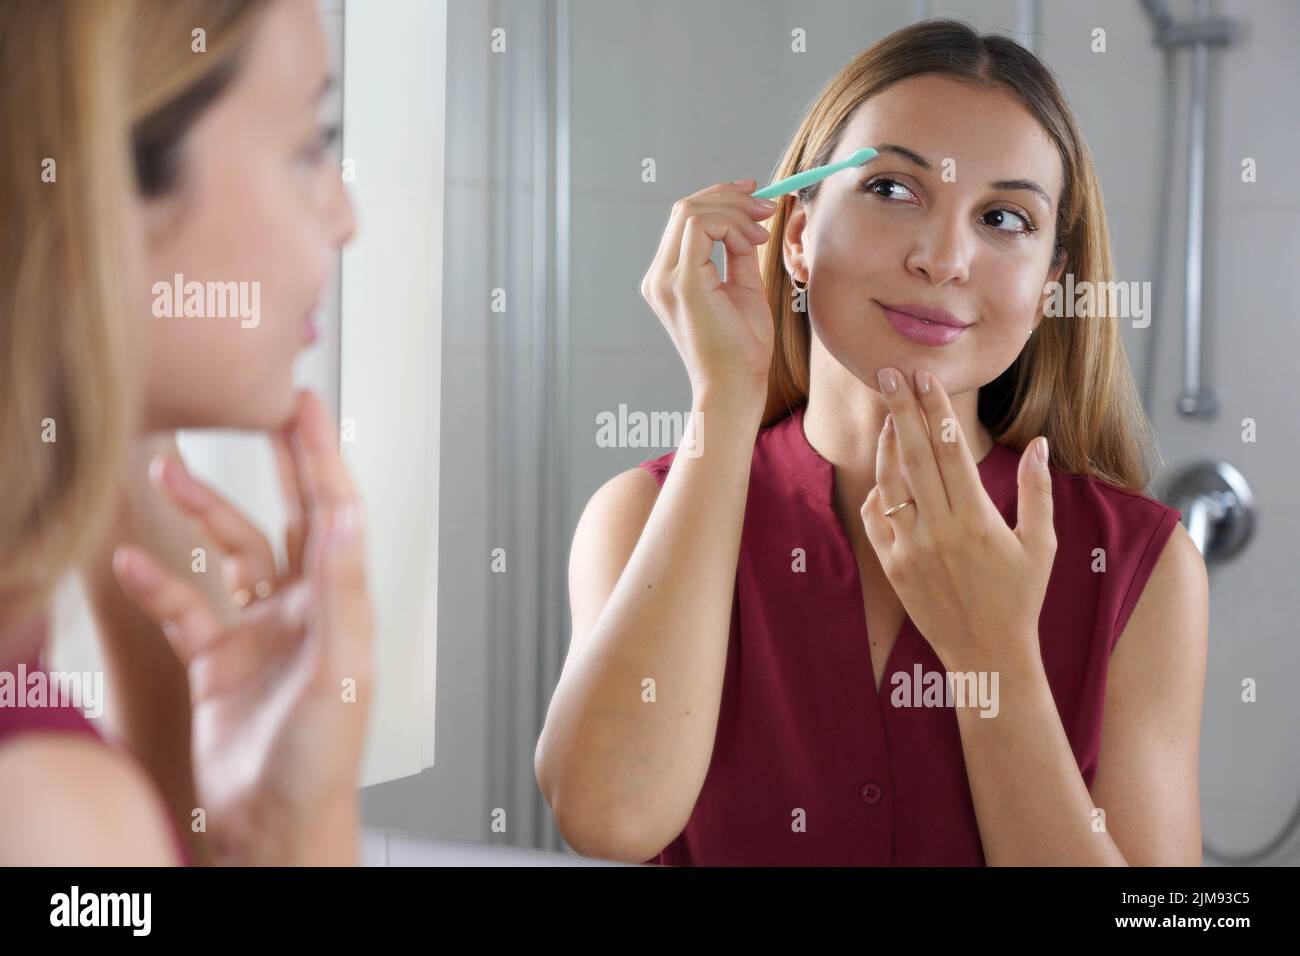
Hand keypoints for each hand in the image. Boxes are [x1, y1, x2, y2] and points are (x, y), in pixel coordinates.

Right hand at [111, 390, 373, 864]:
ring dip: (203, 512)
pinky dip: (158, 581)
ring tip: (166, 472)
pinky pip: (186, 605)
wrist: (276, 823)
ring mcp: (261, 629)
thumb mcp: (339, 670)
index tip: (305, 405)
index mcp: (341, 604)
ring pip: (233, 551)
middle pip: (291, 515)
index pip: (333, 512)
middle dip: (278, 462)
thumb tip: (348, 516)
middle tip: (259, 409)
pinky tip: (130, 559)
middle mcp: (305, 607)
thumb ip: (342, 592)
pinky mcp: (220, 658)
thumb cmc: (321, 758)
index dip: (319, 457)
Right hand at [640, 179, 776, 405]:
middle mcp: (659, 277)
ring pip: (691, 211)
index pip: (684, 219)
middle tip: (766, 206)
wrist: (736, 386)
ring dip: (734, 212)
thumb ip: (737, 254)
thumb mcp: (742, 288)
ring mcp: (666, 280)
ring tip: (762, 232)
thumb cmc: (741, 348)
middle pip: (684, 208)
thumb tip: (747, 221)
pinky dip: (732, 226)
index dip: (720, 199)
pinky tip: (754, 243)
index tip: (756, 200)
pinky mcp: (682, 283)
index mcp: (668, 278)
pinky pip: (701, 227)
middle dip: (729, 197)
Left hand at [860, 367, 1055, 669]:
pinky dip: (877, 494)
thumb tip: (1039, 443)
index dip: (935, 408)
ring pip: (889, 482)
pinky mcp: (892, 566)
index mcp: (976, 518)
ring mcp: (910, 548)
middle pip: (913, 454)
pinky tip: (885, 477)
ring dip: (887, 445)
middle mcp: (938, 528)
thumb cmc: (1020, 597)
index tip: (925, 376)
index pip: (949, 448)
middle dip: (900, 408)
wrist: (987, 655)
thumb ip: (1037, 491)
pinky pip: (875, 518)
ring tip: (888, 416)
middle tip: (887, 372)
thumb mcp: (1041, 544)